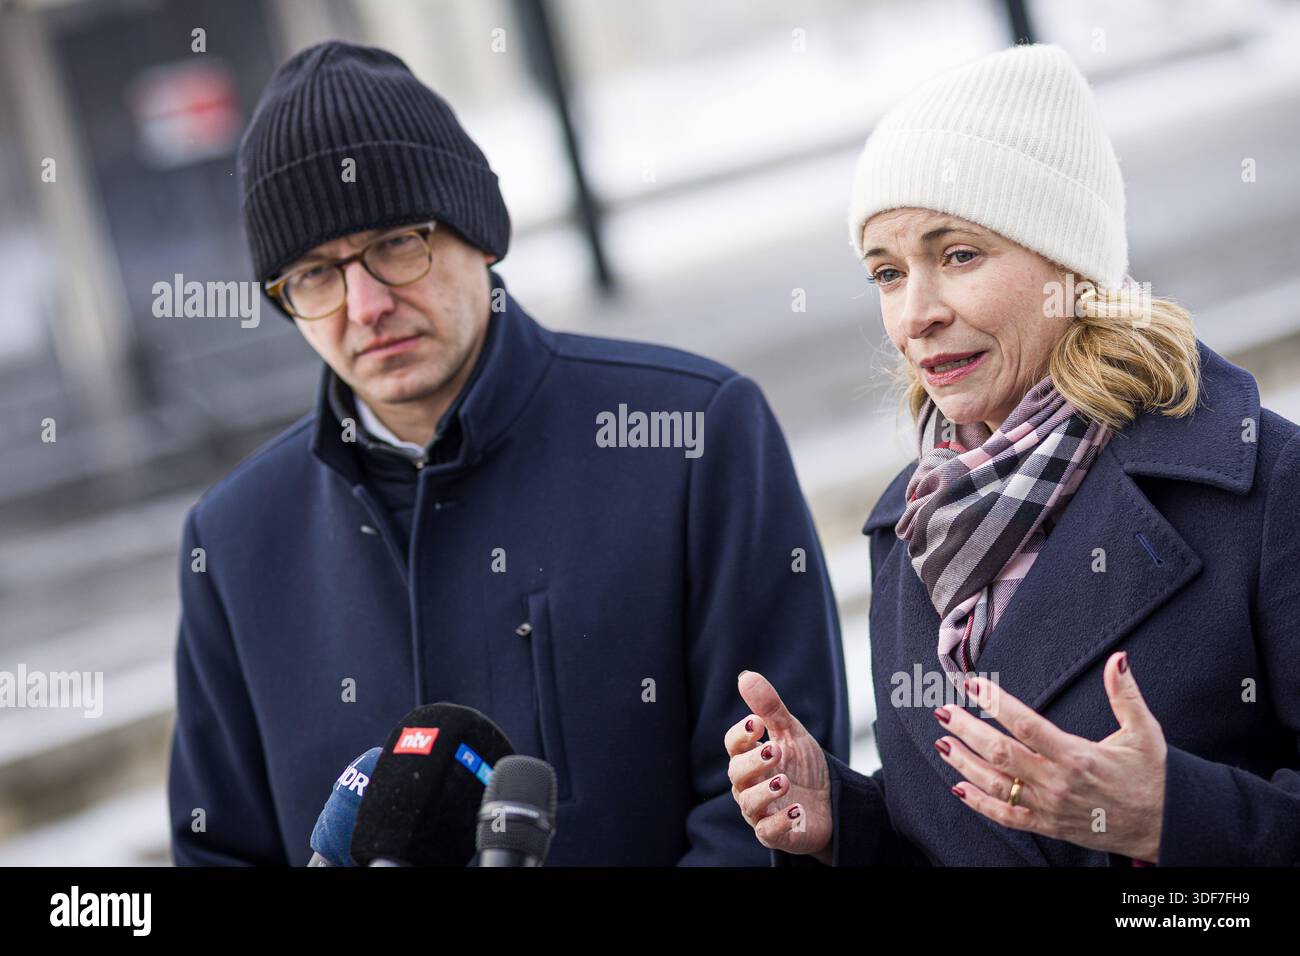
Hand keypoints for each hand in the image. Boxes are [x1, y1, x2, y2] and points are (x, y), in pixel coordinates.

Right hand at [725, 670, 832, 862]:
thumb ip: (769, 707)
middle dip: (753, 762)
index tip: (756, 723)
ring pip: (749, 804)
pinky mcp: (775, 834)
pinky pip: (768, 832)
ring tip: (784, 781)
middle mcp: (749, 785)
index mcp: (751, 758)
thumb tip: (745, 676)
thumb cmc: (803, 766)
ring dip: (764, 792)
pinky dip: (780, 822)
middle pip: (736, 774)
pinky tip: (796, 810)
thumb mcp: (790, 733)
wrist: (831, 802)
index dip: (741, 734)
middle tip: (774, 750)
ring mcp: (761, 811)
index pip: (734, 745)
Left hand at [935, 651, 1165, 861]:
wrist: (1165, 825)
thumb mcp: (1145, 732)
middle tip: (943, 711)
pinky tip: (958, 786)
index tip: (973, 685)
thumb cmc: (1153, 775)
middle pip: (1002, 754)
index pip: (1028, 726)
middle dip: (967, 731)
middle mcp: (1059, 782)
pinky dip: (979, 804)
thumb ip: (1125, 695)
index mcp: (1079, 756)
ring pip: (997, 786)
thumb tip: (1118, 659)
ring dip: (964, 763)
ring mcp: (1051, 807)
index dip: (996, 704)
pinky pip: (1007, 817)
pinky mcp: (1049, 825)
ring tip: (942, 742)